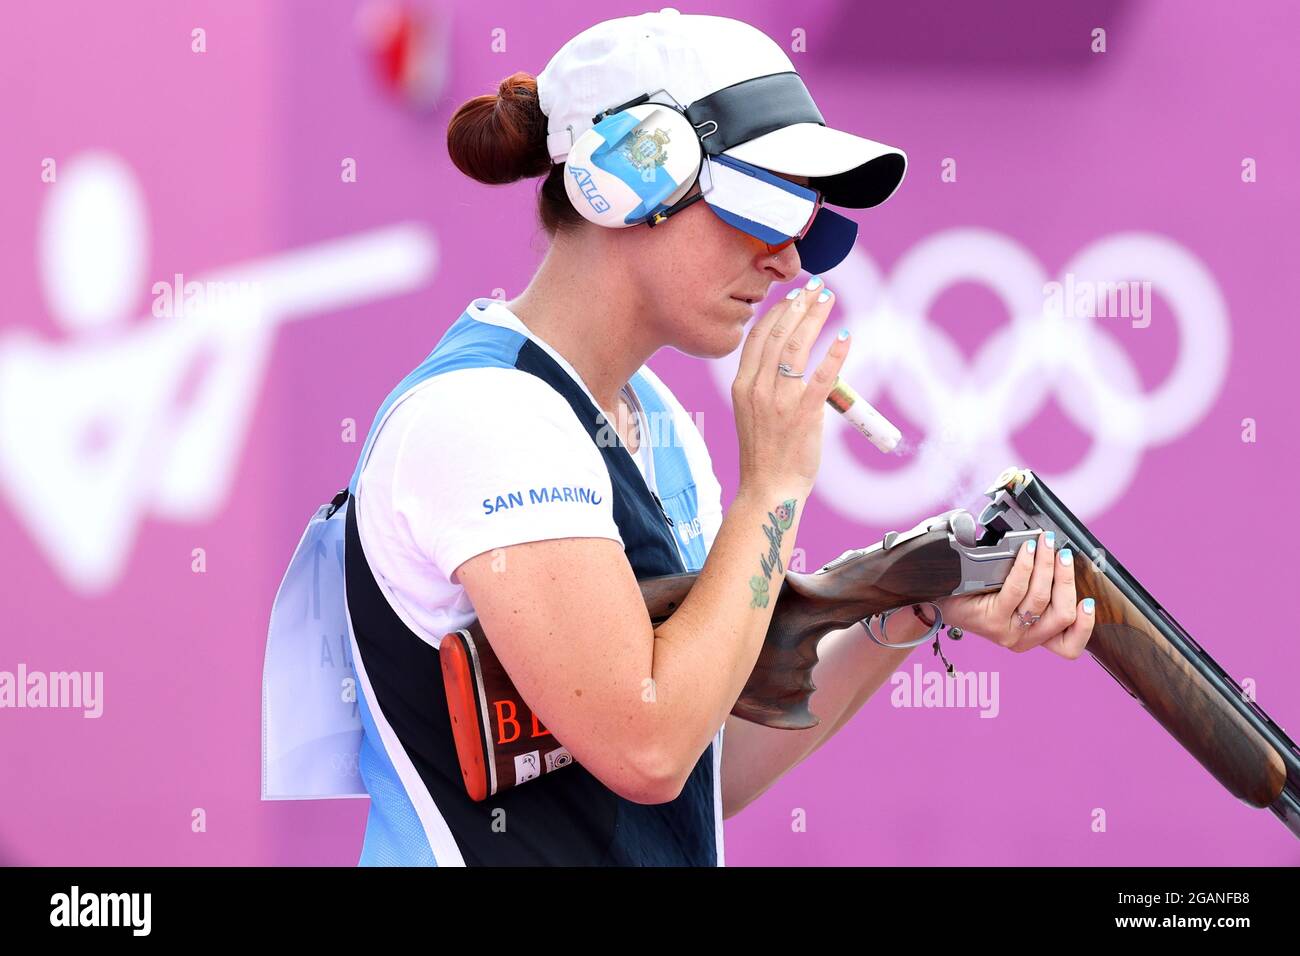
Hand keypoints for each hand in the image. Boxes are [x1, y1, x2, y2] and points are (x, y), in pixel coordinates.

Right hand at [731, 277, 848, 495]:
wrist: (767, 488)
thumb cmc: (764, 453)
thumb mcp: (751, 412)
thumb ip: (763, 385)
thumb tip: (787, 361)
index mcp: (742, 385)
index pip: (757, 337)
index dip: (776, 311)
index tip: (792, 296)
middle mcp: (757, 388)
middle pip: (777, 334)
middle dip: (798, 305)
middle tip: (815, 287)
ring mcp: (779, 400)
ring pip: (797, 347)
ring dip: (814, 318)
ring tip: (827, 300)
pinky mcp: (803, 414)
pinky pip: (821, 376)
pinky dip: (834, 353)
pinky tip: (845, 335)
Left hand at [936, 530, 1095, 659]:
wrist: (940, 599)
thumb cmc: (979, 592)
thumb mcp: (1014, 595)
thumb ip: (1039, 586)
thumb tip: (1059, 556)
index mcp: (1035, 637)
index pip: (1069, 646)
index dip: (1085, 626)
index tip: (1089, 602)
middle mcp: (1023, 640)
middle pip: (1062, 614)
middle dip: (1067, 578)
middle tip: (1062, 553)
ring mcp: (1007, 631)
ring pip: (1041, 598)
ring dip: (1047, 565)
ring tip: (1045, 543)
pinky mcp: (992, 619)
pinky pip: (1018, 589)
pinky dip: (1026, 565)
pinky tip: (1027, 550)